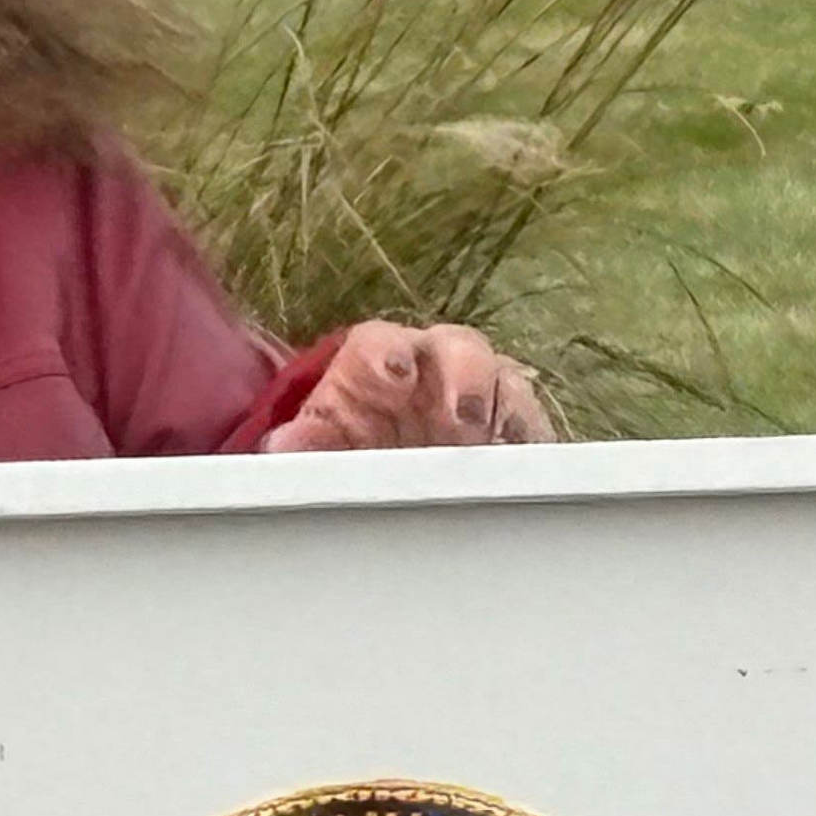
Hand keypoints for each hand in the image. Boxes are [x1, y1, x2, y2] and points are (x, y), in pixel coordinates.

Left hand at [260, 321, 551, 452]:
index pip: (381, 345)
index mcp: (378, 362)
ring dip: (504, 414)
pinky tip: (523, 470)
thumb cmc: (354, 445)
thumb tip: (282, 446)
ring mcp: (483, 398)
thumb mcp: (324, 446)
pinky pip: (533, 430)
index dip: (389, 355)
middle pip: (460, 351)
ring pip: (504, 386)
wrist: (392, 469)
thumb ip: (306, 443)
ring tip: (496, 449)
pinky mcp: (517, 431)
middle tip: (462, 420)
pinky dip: (530, 447)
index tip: (394, 377)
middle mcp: (437, 368)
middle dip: (465, 379)